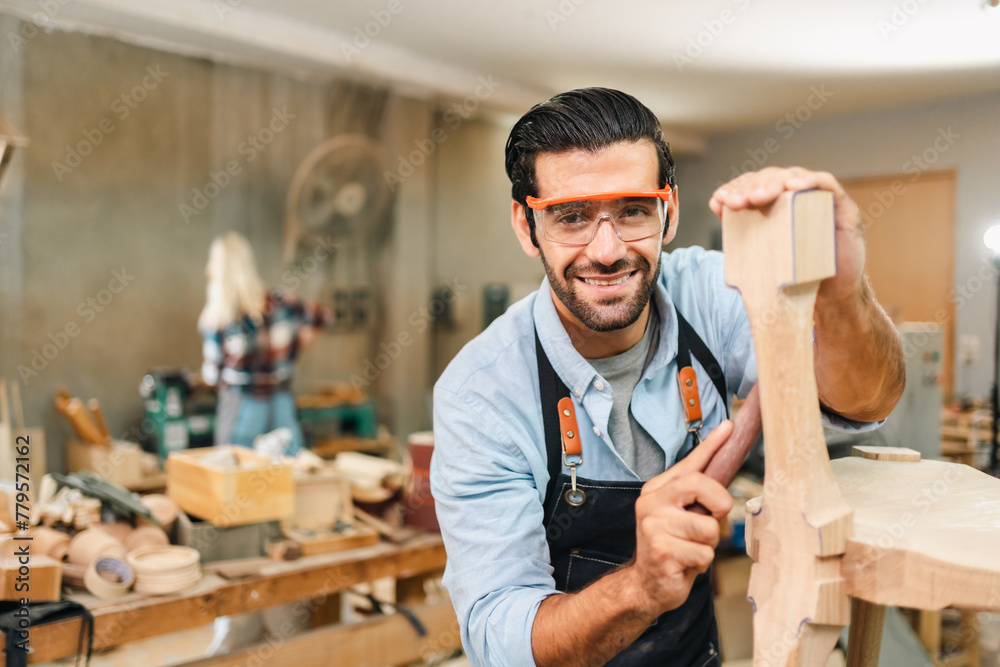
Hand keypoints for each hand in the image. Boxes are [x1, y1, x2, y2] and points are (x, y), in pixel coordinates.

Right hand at [626, 420, 734, 614]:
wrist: (646, 584)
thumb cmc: (673, 546)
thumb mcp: (683, 514)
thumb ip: (700, 493)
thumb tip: (722, 459)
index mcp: (658, 489)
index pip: (690, 463)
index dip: (712, 445)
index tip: (729, 426)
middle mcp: (651, 502)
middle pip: (702, 485)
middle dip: (718, 506)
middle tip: (708, 522)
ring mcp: (654, 526)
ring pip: (708, 527)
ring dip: (707, 544)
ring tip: (691, 549)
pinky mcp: (662, 551)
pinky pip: (704, 553)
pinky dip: (701, 563)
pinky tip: (685, 564)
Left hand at [709, 167, 865, 304]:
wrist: (830, 293)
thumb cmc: (794, 272)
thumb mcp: (763, 253)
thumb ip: (740, 229)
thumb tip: (715, 204)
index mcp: (775, 204)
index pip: (753, 184)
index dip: (736, 187)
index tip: (719, 200)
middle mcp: (796, 196)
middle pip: (771, 178)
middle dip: (750, 187)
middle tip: (736, 202)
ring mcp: (819, 198)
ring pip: (794, 176)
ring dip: (773, 183)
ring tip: (757, 197)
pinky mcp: (842, 206)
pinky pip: (826, 184)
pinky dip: (810, 181)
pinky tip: (794, 186)